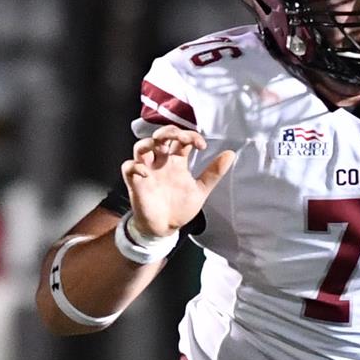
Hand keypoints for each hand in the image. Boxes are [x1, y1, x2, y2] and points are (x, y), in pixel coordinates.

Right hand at [119, 127, 233, 239]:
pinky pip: (128, 167)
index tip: (201, 145)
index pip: (181, 139)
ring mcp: (147, 171)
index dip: (190, 136)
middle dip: (168, 131)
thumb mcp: (200, 190)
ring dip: (148, 142)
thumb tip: (231, 154)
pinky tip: (146, 172)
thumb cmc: (180, 207)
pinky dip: (135, 166)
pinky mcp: (135, 183)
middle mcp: (161, 163)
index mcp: (176, 162)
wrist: (166, 228)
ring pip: (140, 147)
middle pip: (160, 136)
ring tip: (159, 146)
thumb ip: (213, 173)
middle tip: (180, 137)